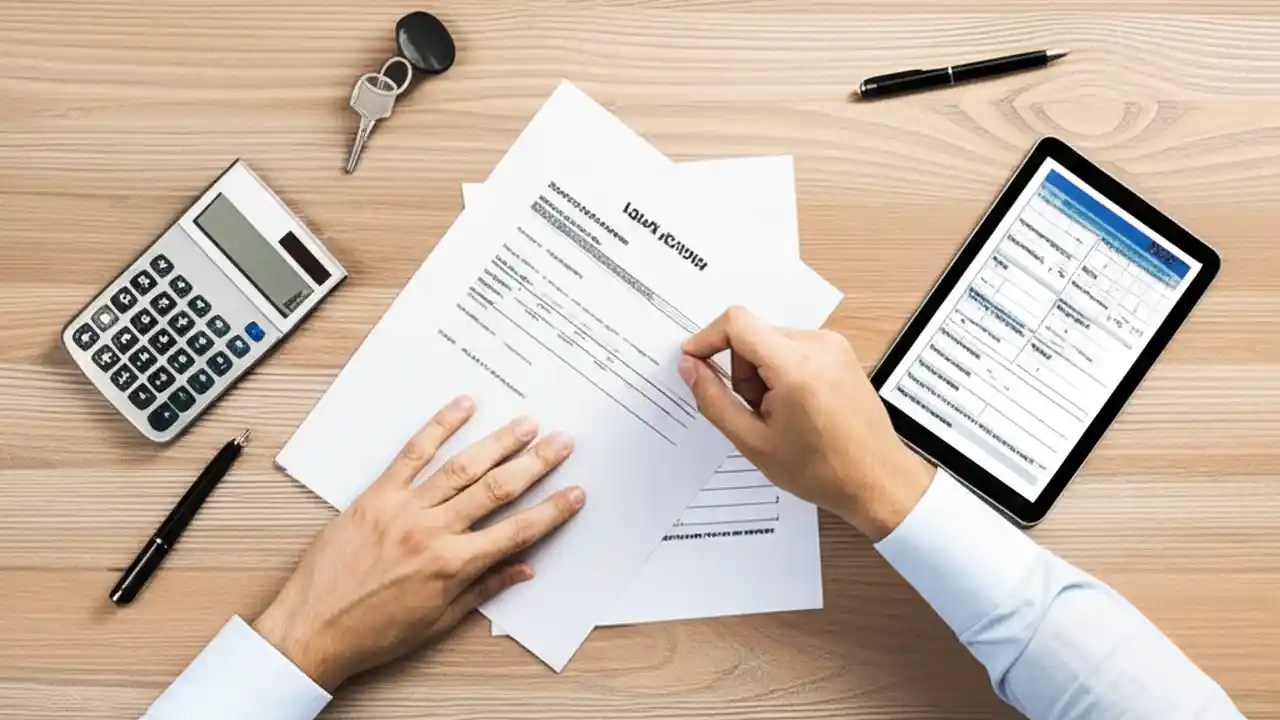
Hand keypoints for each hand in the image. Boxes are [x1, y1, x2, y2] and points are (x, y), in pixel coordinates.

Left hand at [253, 395, 583, 689]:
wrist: (311, 629)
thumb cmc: (372, 632)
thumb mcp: (437, 621)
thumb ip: (484, 588)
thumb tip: (524, 567)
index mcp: (452, 566)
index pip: (516, 532)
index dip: (551, 511)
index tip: (575, 494)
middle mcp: (432, 532)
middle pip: (496, 490)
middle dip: (535, 464)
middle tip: (561, 442)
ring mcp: (403, 509)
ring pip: (462, 467)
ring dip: (498, 443)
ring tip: (525, 424)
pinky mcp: (376, 496)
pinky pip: (412, 454)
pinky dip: (438, 428)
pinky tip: (462, 408)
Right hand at [678, 307, 932, 540]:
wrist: (876, 480)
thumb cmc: (821, 469)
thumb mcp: (754, 441)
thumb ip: (714, 399)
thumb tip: (689, 367)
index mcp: (796, 366)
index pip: (737, 323)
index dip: (707, 338)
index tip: (694, 361)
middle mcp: (819, 346)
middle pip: (753, 335)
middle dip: (742, 371)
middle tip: (756, 413)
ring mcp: (834, 346)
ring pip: (771, 342)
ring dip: (763, 373)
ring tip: (780, 415)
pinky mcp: (841, 352)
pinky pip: (794, 348)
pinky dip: (783, 372)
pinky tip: (797, 407)